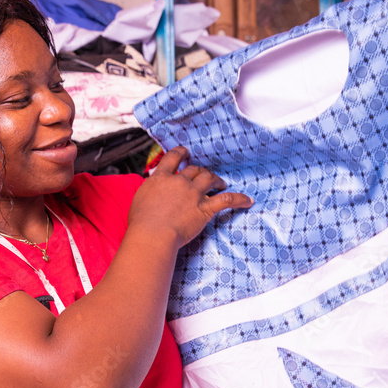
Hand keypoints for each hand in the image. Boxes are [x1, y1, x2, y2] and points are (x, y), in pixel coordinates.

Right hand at [129, 146, 252, 246]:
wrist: (152, 235)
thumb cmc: (141, 223)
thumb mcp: (140, 200)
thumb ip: (150, 191)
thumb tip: (152, 192)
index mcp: (161, 178)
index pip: (173, 157)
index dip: (182, 152)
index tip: (186, 152)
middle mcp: (179, 182)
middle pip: (194, 169)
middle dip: (200, 170)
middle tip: (203, 174)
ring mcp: (193, 194)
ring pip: (209, 178)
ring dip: (216, 179)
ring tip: (220, 183)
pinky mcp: (205, 208)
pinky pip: (227, 200)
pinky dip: (239, 199)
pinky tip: (248, 200)